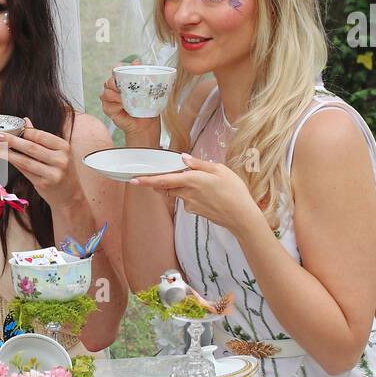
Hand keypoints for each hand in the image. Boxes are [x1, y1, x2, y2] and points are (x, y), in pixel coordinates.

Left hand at [0, 119, 82, 208]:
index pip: (40, 135)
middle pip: (31, 147)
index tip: (10, 128)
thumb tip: (25, 120)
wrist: (70, 195)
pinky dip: (13, 164)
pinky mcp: (43, 184)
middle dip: (12, 141)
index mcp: (64, 147)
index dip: (23, 131)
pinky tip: (4, 158)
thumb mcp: (56, 152)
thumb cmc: (61, 170)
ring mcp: (52, 173)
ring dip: (8, 154)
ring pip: (25, 161)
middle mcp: (60, 160)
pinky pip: (24, 171)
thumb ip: (40, 137)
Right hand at [100, 69, 160, 142]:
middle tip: (123, 88)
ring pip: (105, 92)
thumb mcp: (146, 88)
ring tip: (123, 99)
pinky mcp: (109, 109)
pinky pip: (106, 104)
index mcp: (122, 81)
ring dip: (114, 95)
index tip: (123, 74)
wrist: (146, 122)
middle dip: (114, 83)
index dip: (116, 71)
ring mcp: (110, 99)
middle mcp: (114, 89)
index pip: (115, 71)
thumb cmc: (146, 105)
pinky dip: (114, 105)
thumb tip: (136, 61)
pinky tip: (122, 106)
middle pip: (108, 81)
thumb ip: (140, 74)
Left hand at [130, 153, 265, 235]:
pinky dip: (191, 195)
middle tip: (161, 175)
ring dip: (180, 187)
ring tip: (201, 183)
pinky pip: (187, 201)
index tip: (134, 180)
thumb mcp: (220, 170)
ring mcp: (190, 205)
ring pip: (177, 193)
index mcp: (192, 180)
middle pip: (167, 187)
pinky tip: (208, 193)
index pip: (163, 180)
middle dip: (160, 182)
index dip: (147, 180)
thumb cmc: (234, 192)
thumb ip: (199, 164)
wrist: (241, 217)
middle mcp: (187, 194)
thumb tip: (183, 158)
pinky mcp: (195, 212)